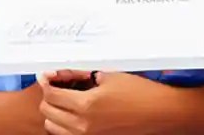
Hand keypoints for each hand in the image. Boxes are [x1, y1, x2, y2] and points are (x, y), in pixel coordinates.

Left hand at [38, 70, 181, 134]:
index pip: (51, 95)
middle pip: (48, 112)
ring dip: (54, 113)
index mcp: (86, 105)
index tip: (46, 76)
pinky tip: (73, 114)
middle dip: (48, 97)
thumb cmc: (139, 92)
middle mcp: (83, 125)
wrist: (158, 112)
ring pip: (53, 127)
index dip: (46, 82)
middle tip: (56, 86)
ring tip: (65, 101)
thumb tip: (60, 75)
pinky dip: (64, 126)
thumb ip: (81, 76)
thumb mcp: (108, 77)